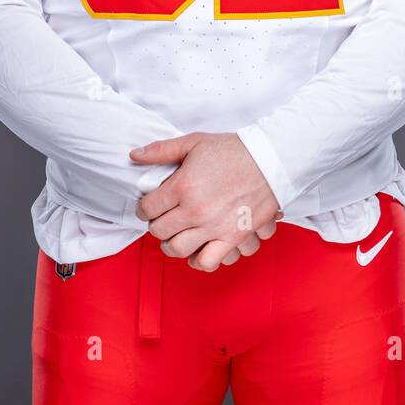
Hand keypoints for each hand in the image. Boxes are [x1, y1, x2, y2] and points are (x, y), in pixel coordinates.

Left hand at [129, 132, 281, 270]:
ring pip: (177, 249)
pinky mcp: (232, 237)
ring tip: (177, 236)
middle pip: (158, 230)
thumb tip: (135, 155)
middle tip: (163, 218)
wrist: (270, 159)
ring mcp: (213, 226)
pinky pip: (207, 261)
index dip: (144, 208)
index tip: (149, 206)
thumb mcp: (194, 143)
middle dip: (156, 224)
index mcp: (182, 186)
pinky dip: (198, 260)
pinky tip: (197, 250)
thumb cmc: (233, 150)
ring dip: (172, 244)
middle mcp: (194, 210)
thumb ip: (161, 150)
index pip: (147, 208)